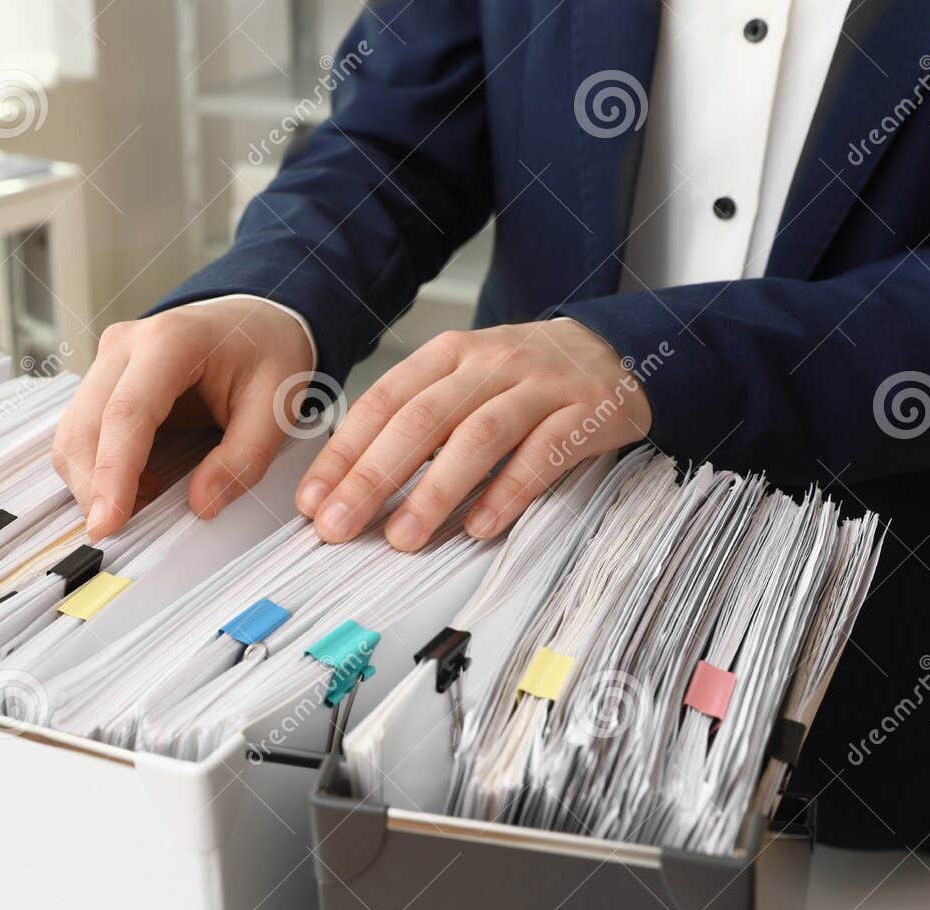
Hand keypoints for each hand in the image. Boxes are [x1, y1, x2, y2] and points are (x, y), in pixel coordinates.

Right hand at [53, 297, 314, 539]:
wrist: (255, 318)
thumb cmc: (266, 353)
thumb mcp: (276, 406)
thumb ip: (243, 458)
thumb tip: (202, 505)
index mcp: (171, 340)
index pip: (127, 413)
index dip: (112, 473)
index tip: (106, 523)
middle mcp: (126, 344)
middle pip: (85, 425)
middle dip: (92, 486)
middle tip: (115, 531)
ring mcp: (108, 360)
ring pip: (73, 431)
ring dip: (90, 480)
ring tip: (136, 504)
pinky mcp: (102, 379)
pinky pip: (81, 431)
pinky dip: (95, 467)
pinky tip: (132, 484)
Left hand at [296, 319, 650, 549]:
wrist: (616, 350)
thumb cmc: (523, 380)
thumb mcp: (464, 382)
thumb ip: (415, 424)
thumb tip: (349, 485)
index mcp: (447, 354)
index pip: (382, 403)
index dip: (344, 454)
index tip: (313, 500)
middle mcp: (489, 363)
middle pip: (421, 420)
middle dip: (373, 477)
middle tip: (340, 527)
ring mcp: (540, 386)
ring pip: (478, 436)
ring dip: (435, 491)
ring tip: (404, 538)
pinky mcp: (585, 412)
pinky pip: (543, 453)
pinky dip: (508, 491)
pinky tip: (480, 526)